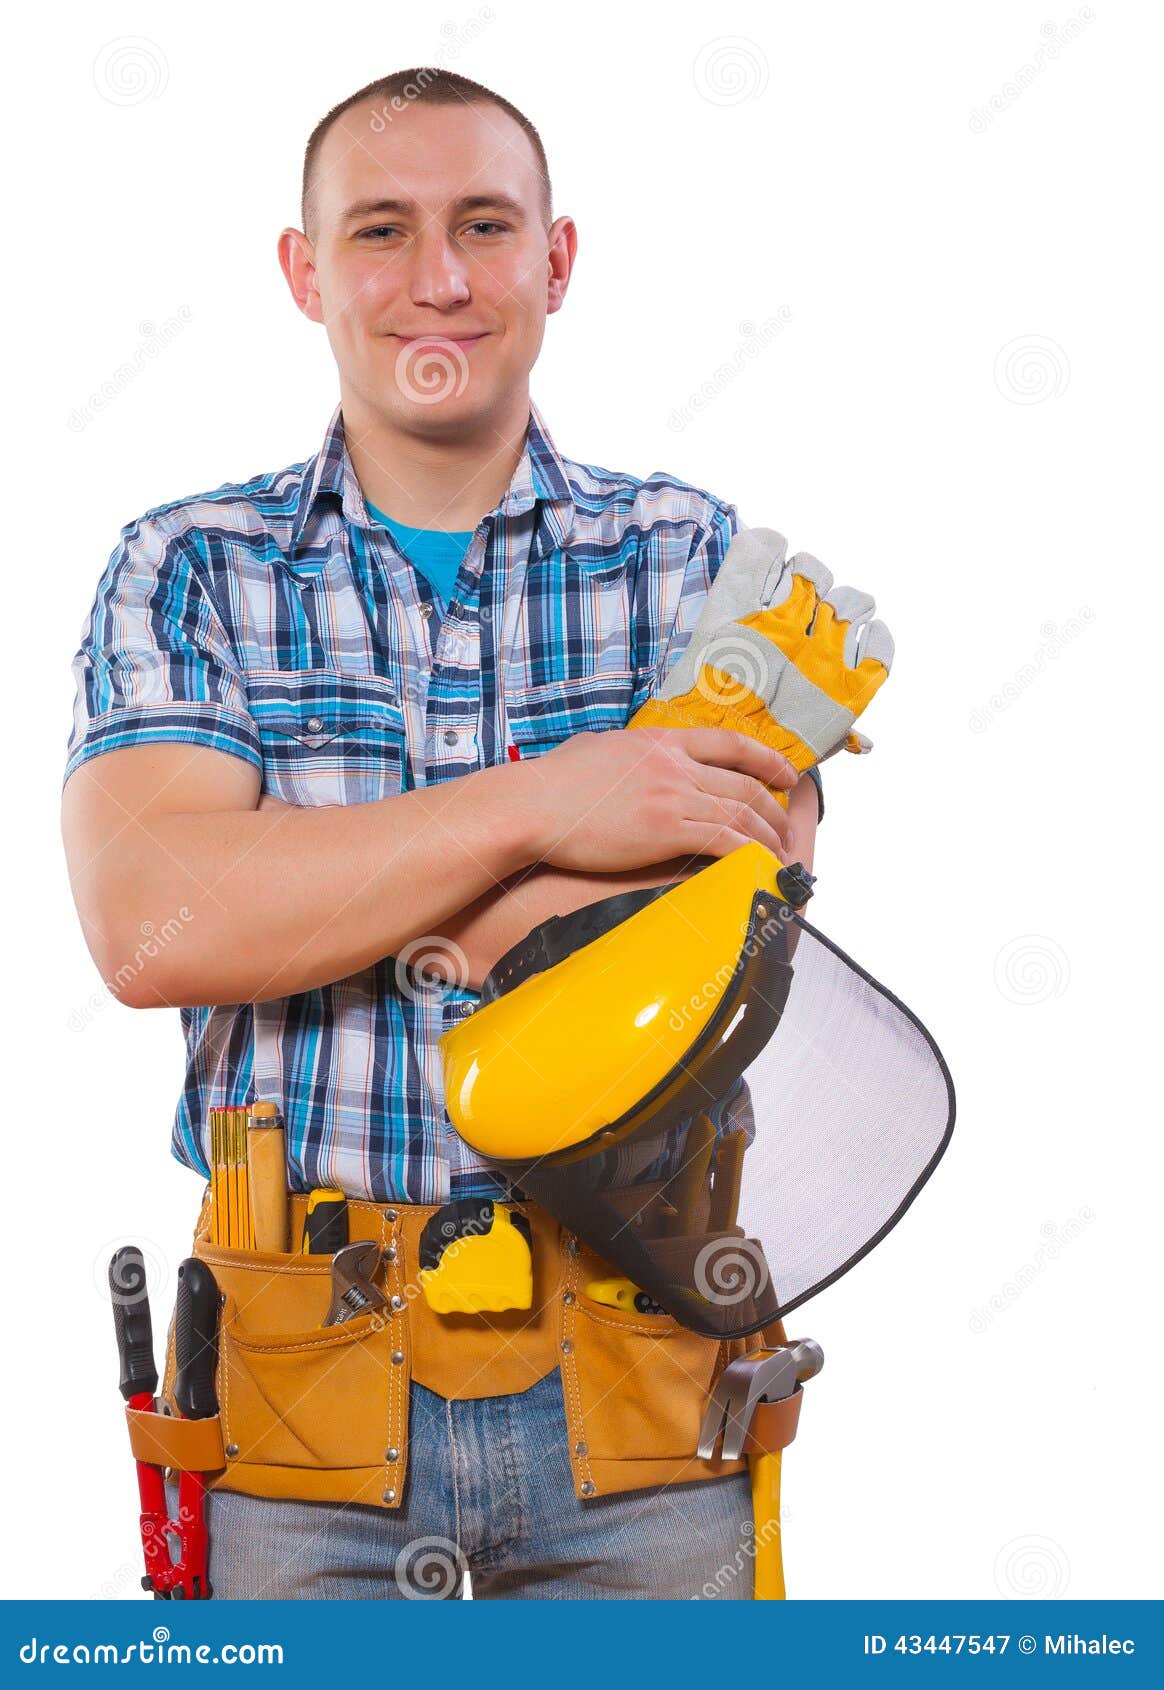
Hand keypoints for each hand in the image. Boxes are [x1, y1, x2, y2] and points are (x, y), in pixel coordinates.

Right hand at [517, 726, 798, 872]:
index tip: (786, 775)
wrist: (533, 804)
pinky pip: (724, 842)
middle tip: (788, 830)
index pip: (730, 744)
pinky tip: (759, 868)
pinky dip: (749, 855)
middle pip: (745, 785)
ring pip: (742, 815)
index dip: (767, 760)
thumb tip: (626, 757)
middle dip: (776, 811)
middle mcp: (675, 766)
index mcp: (662, 742)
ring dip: (768, 839)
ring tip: (781, 856)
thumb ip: (626, 752)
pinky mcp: (666, 830)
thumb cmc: (553, 782)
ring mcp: (673, 796)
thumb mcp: (598, 747)